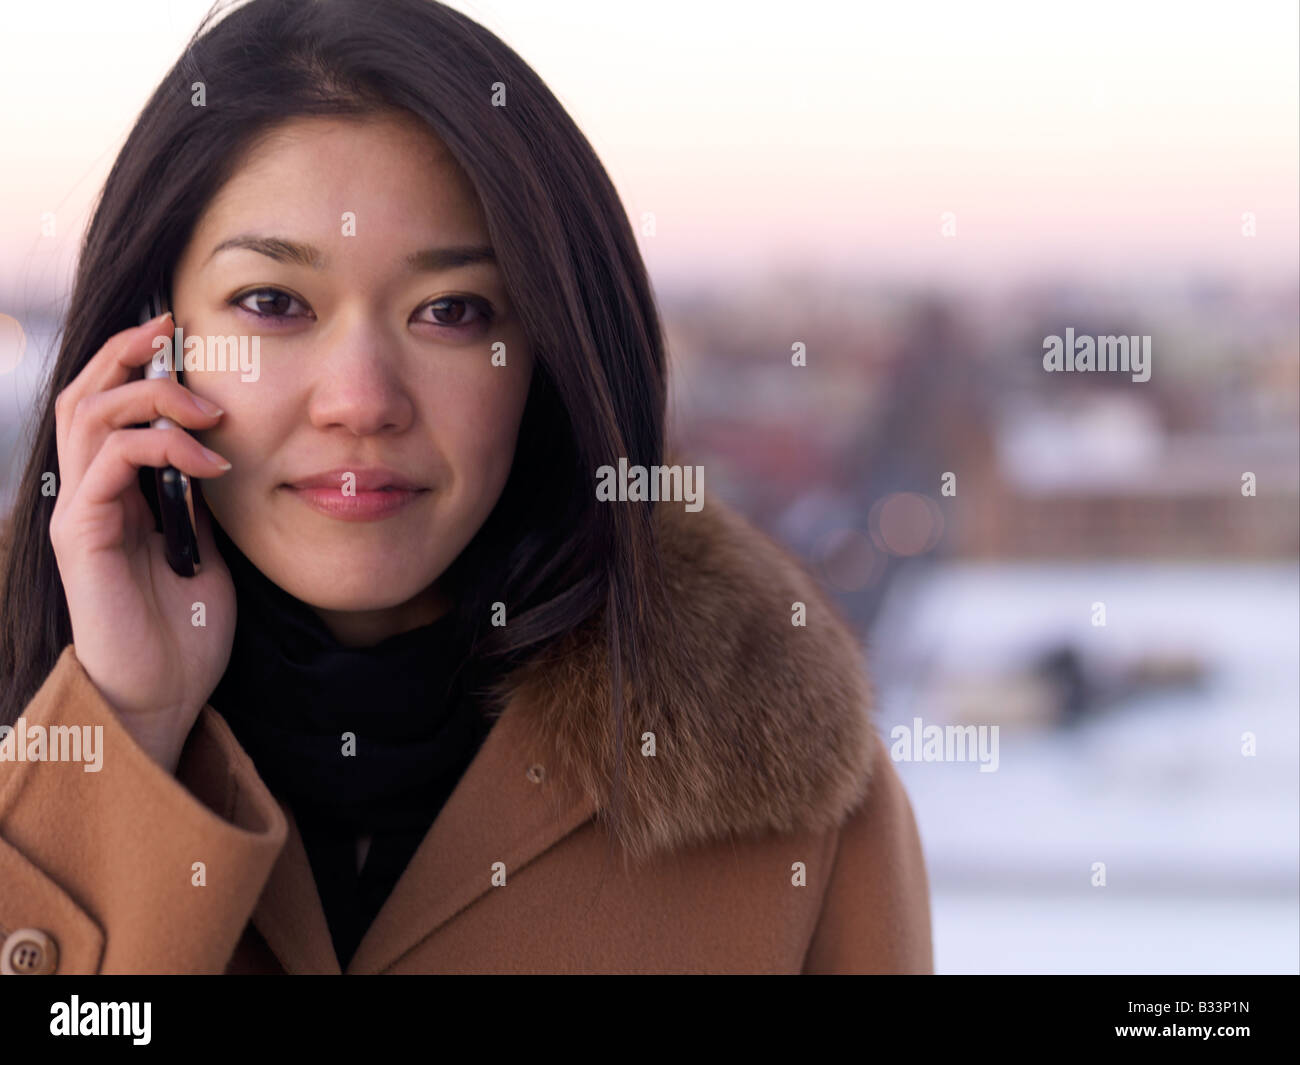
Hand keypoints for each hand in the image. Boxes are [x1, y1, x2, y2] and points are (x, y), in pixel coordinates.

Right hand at [49, 312, 236, 773]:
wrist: (166, 696)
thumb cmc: (187, 630)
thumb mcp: (205, 548)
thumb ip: (196, 501)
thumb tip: (214, 450)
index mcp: (114, 494)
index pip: (106, 407)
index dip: (133, 362)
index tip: (182, 334)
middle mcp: (86, 495)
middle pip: (82, 395)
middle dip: (126, 352)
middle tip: (176, 330)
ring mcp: (79, 512)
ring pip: (87, 415)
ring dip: (150, 395)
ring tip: (209, 409)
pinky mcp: (81, 535)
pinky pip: (109, 462)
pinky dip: (161, 445)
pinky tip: (210, 463)